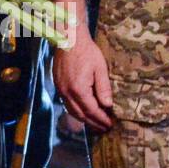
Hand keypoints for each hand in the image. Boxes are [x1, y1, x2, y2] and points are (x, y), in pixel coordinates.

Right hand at [51, 0, 114, 132]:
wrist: (68, 39)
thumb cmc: (86, 51)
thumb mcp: (100, 68)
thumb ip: (103, 88)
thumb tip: (108, 105)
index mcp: (78, 89)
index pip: (92, 111)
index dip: (102, 119)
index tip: (110, 124)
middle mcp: (67, 92)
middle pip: (81, 114)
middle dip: (93, 123)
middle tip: (104, 128)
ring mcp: (60, 89)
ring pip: (72, 111)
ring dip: (84, 119)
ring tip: (95, 123)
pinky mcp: (58, 85)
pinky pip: (66, 103)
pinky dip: (76, 110)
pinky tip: (83, 110)